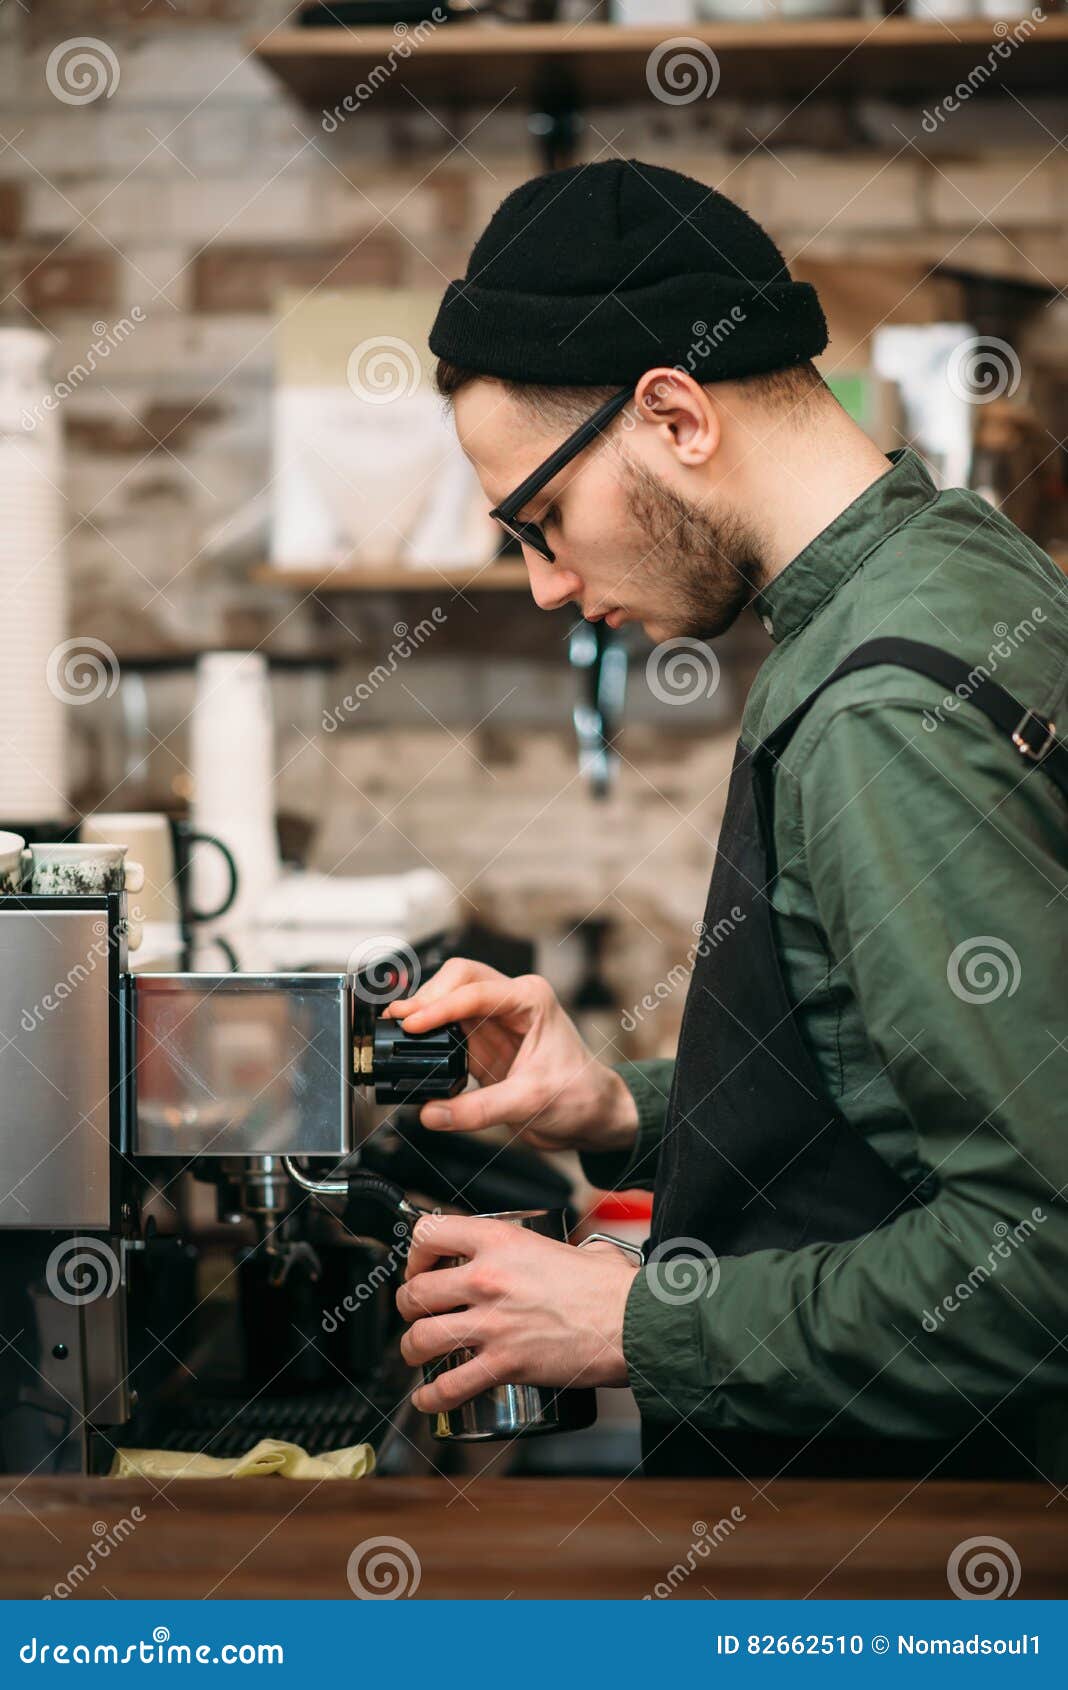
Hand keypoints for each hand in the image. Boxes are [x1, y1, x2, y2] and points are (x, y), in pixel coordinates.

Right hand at [382, 957, 636, 1155]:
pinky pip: (447, 1028)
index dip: (440, 1006)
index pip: (476, 991)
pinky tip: (413, 1045)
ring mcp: (495, 1020)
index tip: (413, 1023)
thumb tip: (433, 1112)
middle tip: (402, 1020)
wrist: (592, 1117)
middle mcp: (512, 1001)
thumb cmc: (579, 1096)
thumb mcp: (530, 1103)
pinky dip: (428, 1033)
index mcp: (531, 999)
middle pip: (459, 977)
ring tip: (398, 1029)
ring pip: (449, 996)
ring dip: (424, 1009)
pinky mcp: (482, 1042)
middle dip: (428, 995)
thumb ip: (478, 1110)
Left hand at [396, 1215, 638, 1413]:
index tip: (421, 1266)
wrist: (633, 1322)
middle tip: (418, 1313)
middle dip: (407, 1306)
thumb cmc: (609, 1288)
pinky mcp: (503, 1364)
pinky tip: (428, 1398)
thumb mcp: (570, 1247)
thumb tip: (558, 1254)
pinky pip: (448, 1386)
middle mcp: (487, 1278)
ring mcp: (492, 1324)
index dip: (416, 1252)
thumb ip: (549, 1249)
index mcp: (499, 1241)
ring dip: (411, 1349)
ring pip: (420, 1338)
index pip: (429, 1233)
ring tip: (418, 1353)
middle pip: (415, 1291)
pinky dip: (431, 1397)